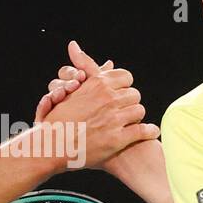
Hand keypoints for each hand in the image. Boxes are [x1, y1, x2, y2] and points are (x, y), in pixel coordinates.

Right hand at [37, 42, 157, 169]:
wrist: (51, 147)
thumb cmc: (57, 120)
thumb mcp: (69, 89)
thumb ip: (85, 71)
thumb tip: (95, 55)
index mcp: (97, 85)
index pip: (125, 77)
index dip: (124, 86)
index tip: (120, 94)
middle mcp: (107, 99)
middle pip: (135, 94)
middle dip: (130, 102)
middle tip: (124, 111)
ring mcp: (113, 119)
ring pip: (139, 111)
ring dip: (136, 117)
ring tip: (131, 123)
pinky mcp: (118, 139)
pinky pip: (143, 131)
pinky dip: (149, 132)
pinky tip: (150, 133)